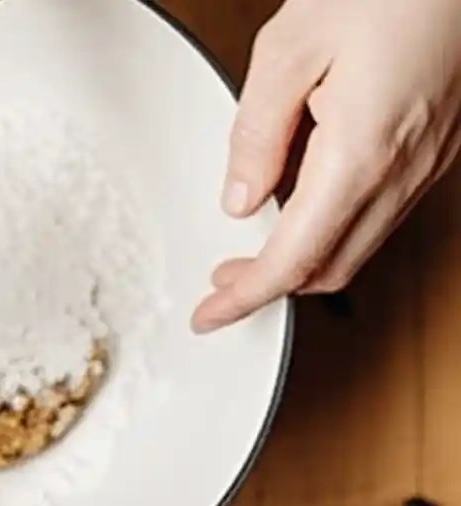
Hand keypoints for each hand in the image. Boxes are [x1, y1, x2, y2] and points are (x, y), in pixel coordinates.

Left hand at [195, 0, 460, 332]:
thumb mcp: (290, 47)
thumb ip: (257, 131)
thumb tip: (240, 196)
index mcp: (362, 152)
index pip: (294, 258)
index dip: (245, 297)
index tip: (209, 315)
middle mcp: (404, 169)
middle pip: (331, 267)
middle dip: (270, 286)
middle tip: (221, 281)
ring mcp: (429, 161)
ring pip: (360, 244)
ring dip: (303, 259)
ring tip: (252, 248)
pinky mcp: (437, 147)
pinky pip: (381, 211)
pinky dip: (334, 228)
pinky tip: (302, 206)